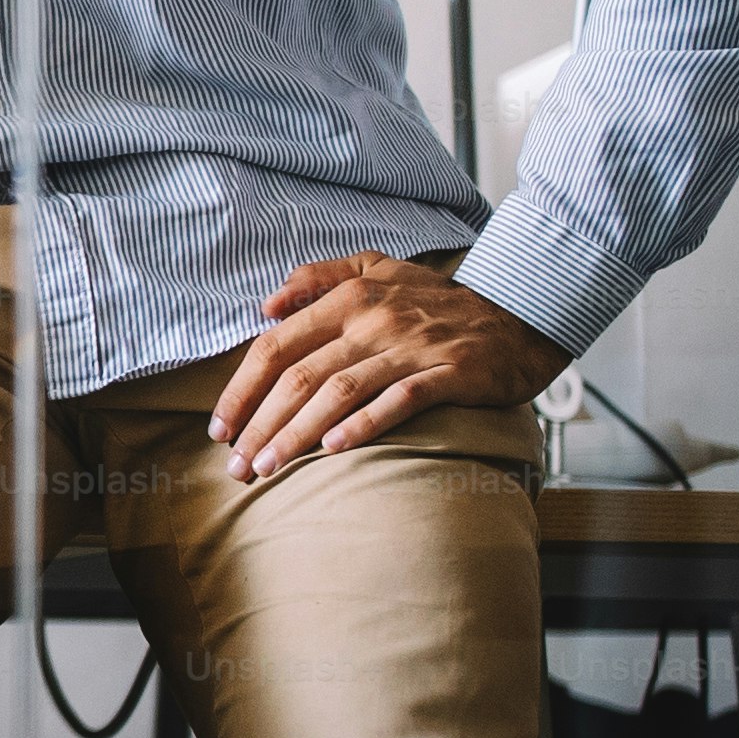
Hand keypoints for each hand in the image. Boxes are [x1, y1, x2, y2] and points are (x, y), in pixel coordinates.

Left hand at [207, 251, 564, 478]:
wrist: (518, 312)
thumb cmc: (438, 300)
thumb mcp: (376, 268)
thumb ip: (317, 278)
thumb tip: (266, 304)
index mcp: (348, 299)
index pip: (276, 346)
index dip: (242, 389)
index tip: (219, 429)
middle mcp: (372, 322)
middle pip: (299, 377)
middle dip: (260, 425)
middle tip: (236, 466)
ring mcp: (411, 347)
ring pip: (338, 392)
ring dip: (297, 434)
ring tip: (268, 469)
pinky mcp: (449, 373)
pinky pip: (400, 400)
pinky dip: (364, 424)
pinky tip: (334, 449)